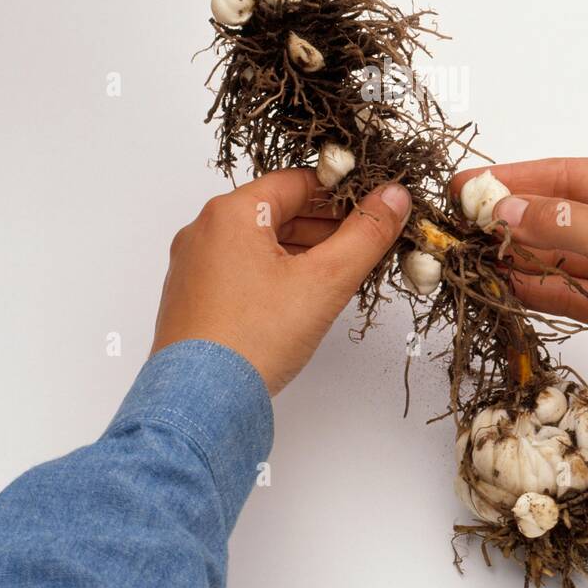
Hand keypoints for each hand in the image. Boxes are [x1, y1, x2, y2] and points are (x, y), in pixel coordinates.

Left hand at [152, 169, 410, 394]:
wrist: (200, 405)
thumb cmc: (255, 338)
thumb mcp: (325, 281)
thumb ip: (366, 234)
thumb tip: (395, 196)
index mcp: (230, 213)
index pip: (297, 182)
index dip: (341, 193)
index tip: (374, 209)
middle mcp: (204, 231)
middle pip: (278, 211)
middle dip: (326, 226)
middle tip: (366, 245)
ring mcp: (194, 266)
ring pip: (260, 243)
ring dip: (304, 252)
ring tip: (341, 275)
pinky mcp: (193, 298)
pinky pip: (242, 270)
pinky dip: (277, 274)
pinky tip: (303, 299)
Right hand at [453, 158, 587, 413]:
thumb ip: (564, 224)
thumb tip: (506, 210)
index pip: (570, 175)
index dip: (517, 178)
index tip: (470, 183)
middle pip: (559, 212)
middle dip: (511, 216)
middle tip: (459, 218)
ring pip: (558, 253)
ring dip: (517, 253)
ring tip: (470, 250)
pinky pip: (566, 288)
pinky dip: (534, 286)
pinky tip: (501, 281)